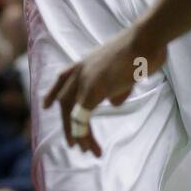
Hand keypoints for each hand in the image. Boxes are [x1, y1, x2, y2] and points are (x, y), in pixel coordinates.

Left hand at [43, 25, 167, 156]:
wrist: (145, 40)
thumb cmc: (140, 51)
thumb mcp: (123, 71)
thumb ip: (115, 87)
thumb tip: (111, 101)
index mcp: (87, 61)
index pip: (62, 77)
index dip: (53, 92)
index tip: (46, 105)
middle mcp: (81, 70)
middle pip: (63, 100)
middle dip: (66, 124)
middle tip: (71, 143)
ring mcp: (85, 80)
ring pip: (70, 113)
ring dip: (76, 134)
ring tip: (83, 150)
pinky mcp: (93, 91)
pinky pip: (82, 118)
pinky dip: (85, 135)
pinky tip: (91, 147)